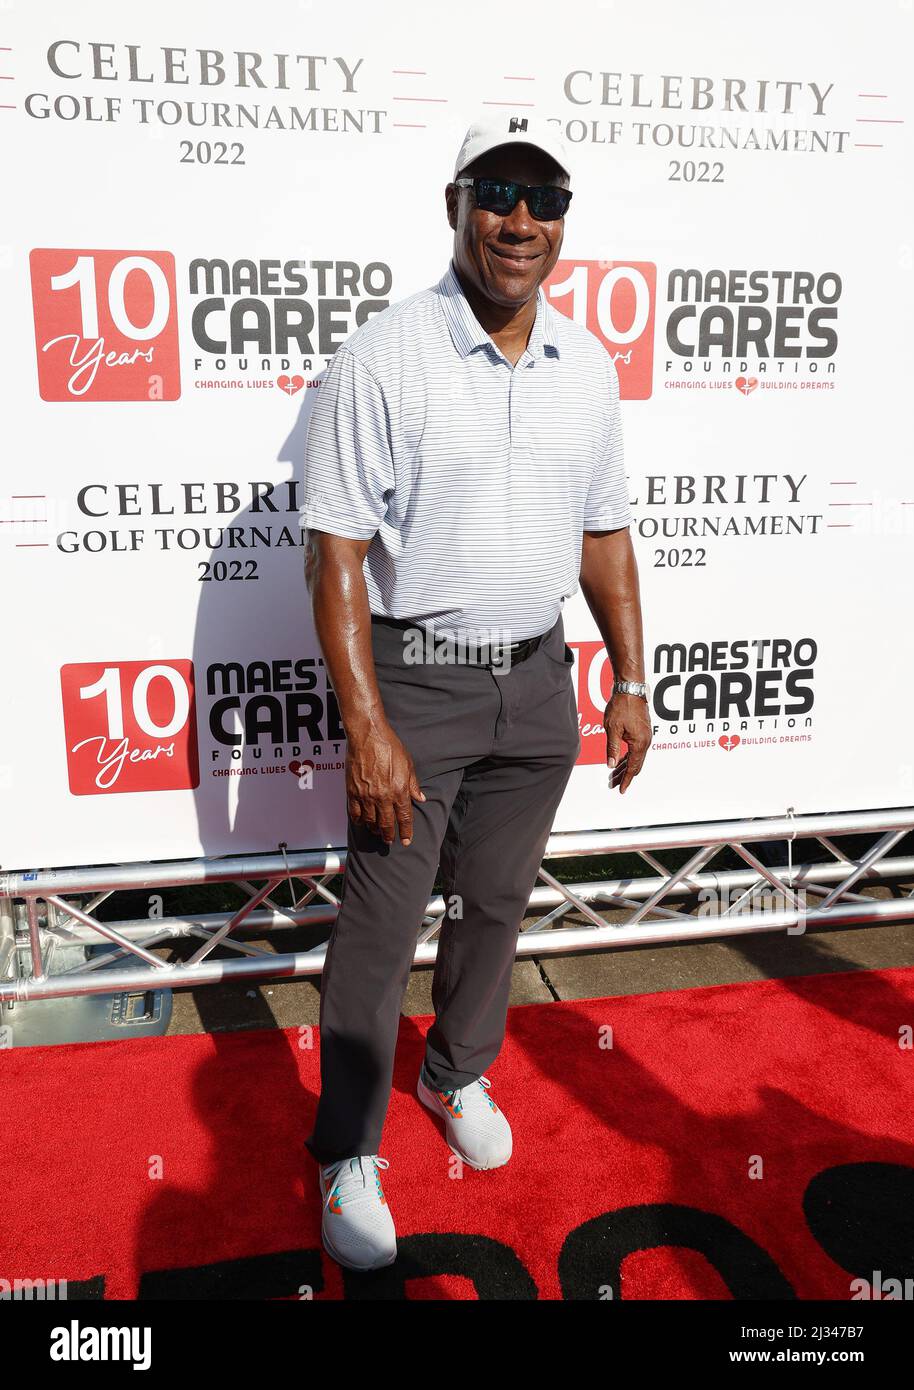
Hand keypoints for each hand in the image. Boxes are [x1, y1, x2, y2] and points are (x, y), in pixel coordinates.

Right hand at [346, 724, 425, 844]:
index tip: (406, 840)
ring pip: (370, 821)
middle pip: (386, 824)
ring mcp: (366, 795)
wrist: (368, 736)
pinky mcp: (352, 791)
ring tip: (376, 832)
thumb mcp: (408, 764)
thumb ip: (413, 784)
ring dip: (374, 829)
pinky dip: (359, 820)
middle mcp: (383, 796)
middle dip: (389, 835)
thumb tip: (420, 798)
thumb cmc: (389, 746)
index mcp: (399, 790)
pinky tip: (362, 822)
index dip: (405, 831)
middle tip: (389, 840)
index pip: (404, 818)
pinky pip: (355, 813)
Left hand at [604, 693, 651, 793]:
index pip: (633, 767)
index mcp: (639, 743)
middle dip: (624, 775)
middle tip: (612, 784)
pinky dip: (628, 757)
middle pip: (635, 765)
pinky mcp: (642, 731)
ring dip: (625, 767)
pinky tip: (620, 761)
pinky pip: (636, 750)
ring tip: (613, 775)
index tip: (620, 790)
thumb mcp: (612, 729)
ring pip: (636, 758)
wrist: (631, 689)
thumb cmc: (621, 706)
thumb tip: (611, 765)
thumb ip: (612, 748)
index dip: (626, 780)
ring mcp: (645, 736)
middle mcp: (646, 742)